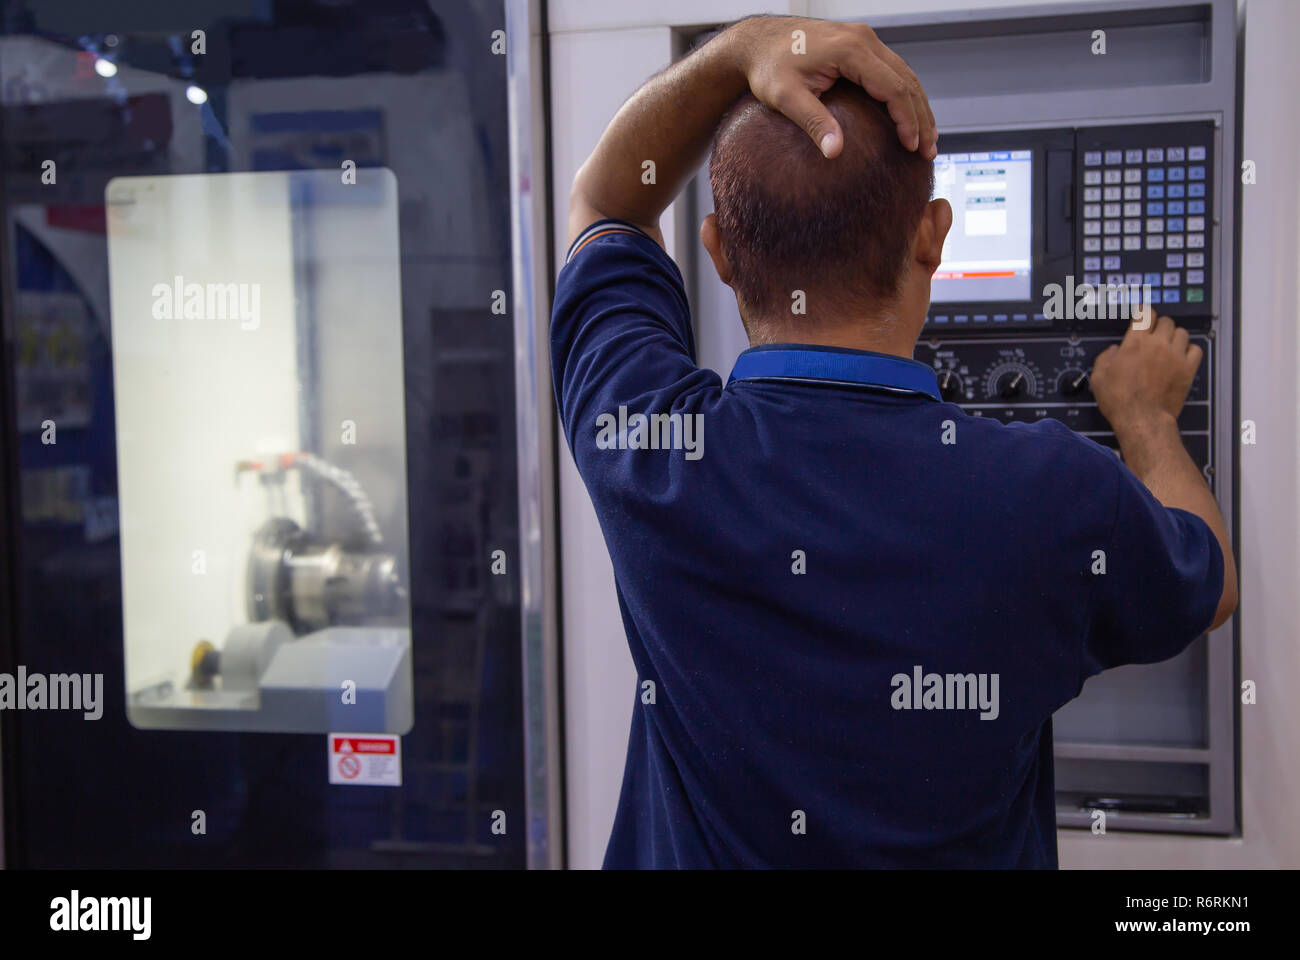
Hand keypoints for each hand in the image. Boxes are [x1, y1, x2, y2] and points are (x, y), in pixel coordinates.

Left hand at [726, 17, 936, 159]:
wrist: (758, 41)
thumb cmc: (769, 68)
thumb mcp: (786, 98)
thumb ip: (812, 122)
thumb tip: (835, 153)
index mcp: (851, 50)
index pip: (893, 87)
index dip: (907, 119)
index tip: (912, 146)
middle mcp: (864, 39)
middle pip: (907, 80)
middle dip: (921, 117)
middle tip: (929, 151)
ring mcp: (864, 39)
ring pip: (904, 74)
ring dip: (918, 106)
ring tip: (927, 139)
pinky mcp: (860, 45)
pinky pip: (892, 70)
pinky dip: (904, 95)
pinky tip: (908, 118)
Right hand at [1090, 308, 1202, 436]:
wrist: (1142, 419)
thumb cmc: (1120, 400)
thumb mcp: (1098, 377)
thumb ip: (1104, 358)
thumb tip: (1113, 351)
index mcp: (1135, 342)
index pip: (1146, 313)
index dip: (1144, 313)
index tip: (1142, 316)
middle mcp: (1158, 344)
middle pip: (1166, 321)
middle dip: (1159, 325)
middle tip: (1154, 335)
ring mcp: (1176, 356)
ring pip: (1182, 332)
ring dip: (1174, 336)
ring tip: (1168, 346)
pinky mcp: (1188, 369)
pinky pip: (1196, 349)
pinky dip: (1189, 350)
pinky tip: (1181, 357)